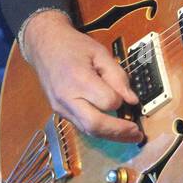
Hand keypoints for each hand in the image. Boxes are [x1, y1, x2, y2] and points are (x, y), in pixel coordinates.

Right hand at [21, 9, 142, 142]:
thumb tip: (132, 100)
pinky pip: (81, 126)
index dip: (121, 101)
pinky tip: (112, 129)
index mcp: (78, 79)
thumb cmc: (73, 46)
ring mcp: (60, 108)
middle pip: (94, 125)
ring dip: (110, 136)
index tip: (129, 97)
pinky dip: (98, 130)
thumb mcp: (100, 53)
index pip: (107, 101)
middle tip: (137, 133)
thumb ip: (117, 76)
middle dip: (118, 131)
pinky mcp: (59, 112)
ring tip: (130, 136)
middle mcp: (67, 98)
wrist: (44, 46)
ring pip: (87, 130)